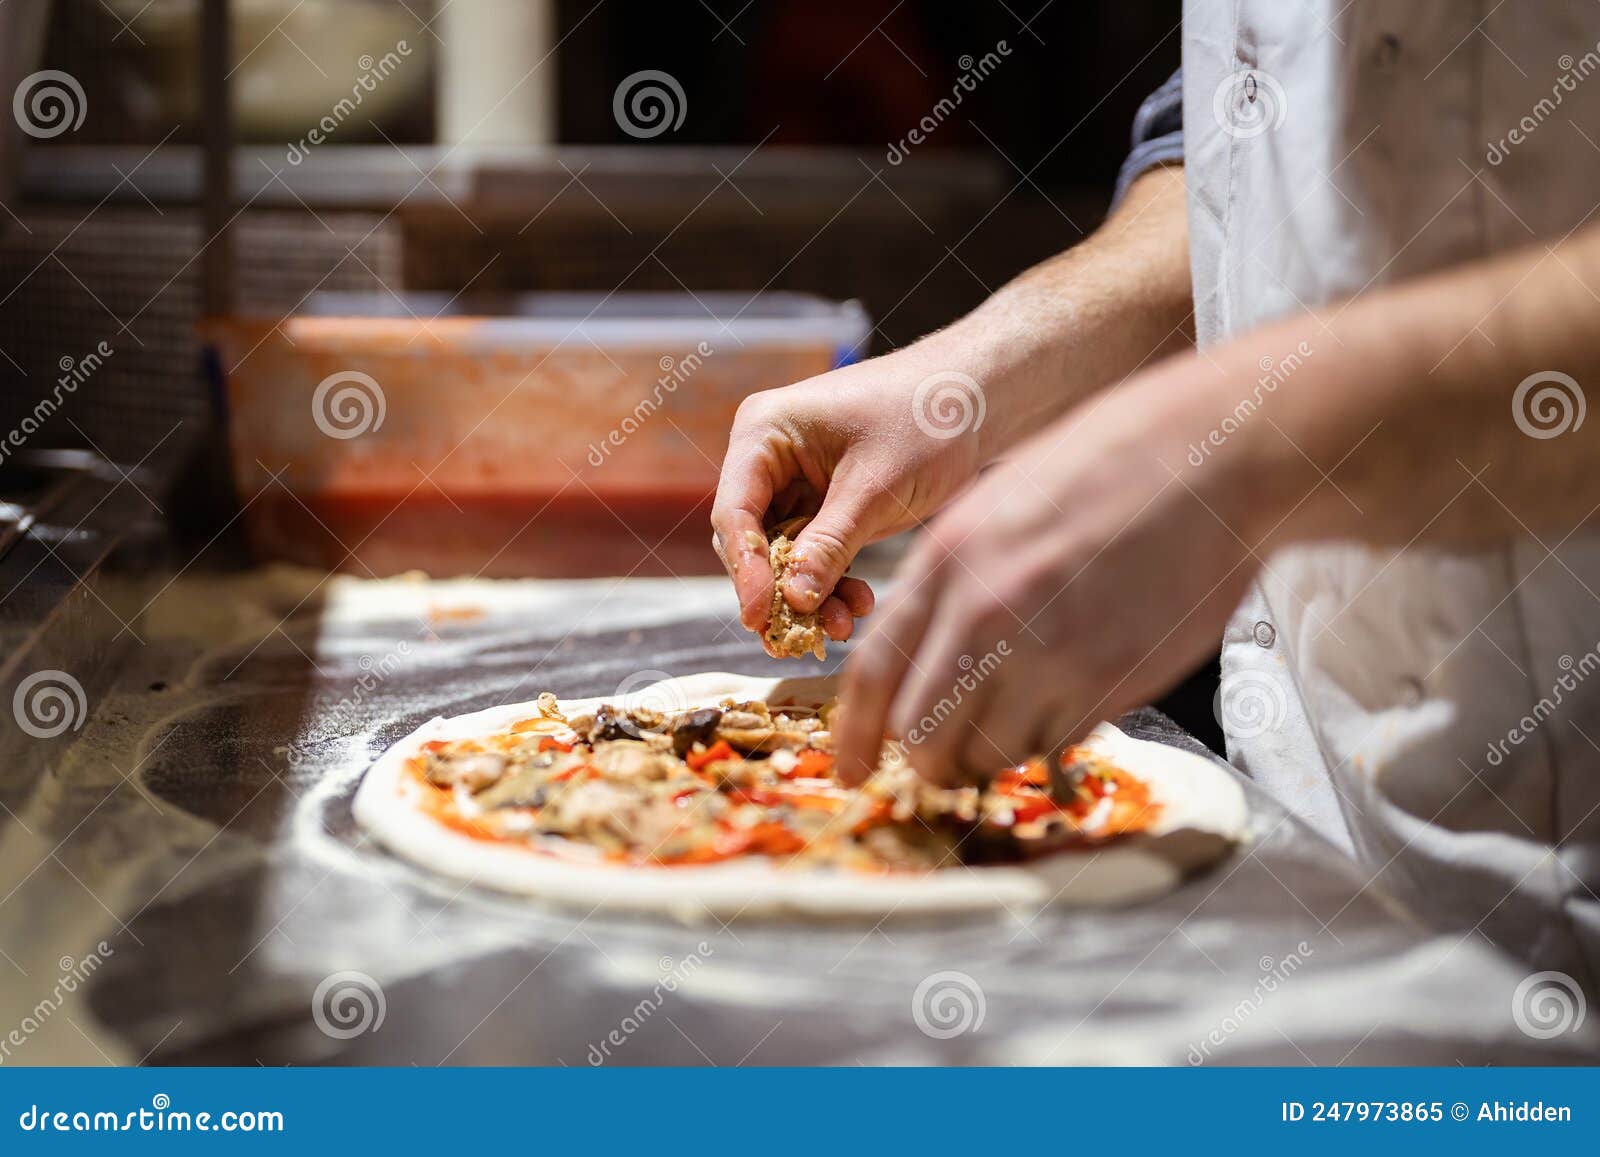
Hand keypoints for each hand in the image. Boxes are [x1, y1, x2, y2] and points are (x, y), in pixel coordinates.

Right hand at [711, 340, 988, 653]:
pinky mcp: (825, 503)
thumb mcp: (876, 488)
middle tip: (795, 639)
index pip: (735, 511)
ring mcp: (795, 481)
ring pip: (782, 553)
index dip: (744, 569)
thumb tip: (794, 601)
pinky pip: (814, 552)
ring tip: (840, 626)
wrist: (977, 399)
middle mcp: (769, 456)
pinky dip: (831, 581)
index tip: (760, 616)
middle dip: (777, 589)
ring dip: (807, 592)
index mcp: (765, 432)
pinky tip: (857, 604)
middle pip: (750, 538)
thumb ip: (831, 544)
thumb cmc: (926, 420)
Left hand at [835, 366, 1269, 784]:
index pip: (872, 672)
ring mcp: (1049, 652)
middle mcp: (986, 612)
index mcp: (947, 561)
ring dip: (990, 753)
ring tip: (1012, 725)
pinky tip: (1066, 701)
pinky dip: (1049, 740)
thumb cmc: (1104, 470)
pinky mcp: (1109, 679)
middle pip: (922, 729)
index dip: (854, 733)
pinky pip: (1054, 743)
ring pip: (988, 750)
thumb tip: (923, 658)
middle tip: (939, 765)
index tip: (849, 769)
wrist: (1209, 459)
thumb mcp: (996, 506)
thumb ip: (951, 582)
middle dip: (925, 760)